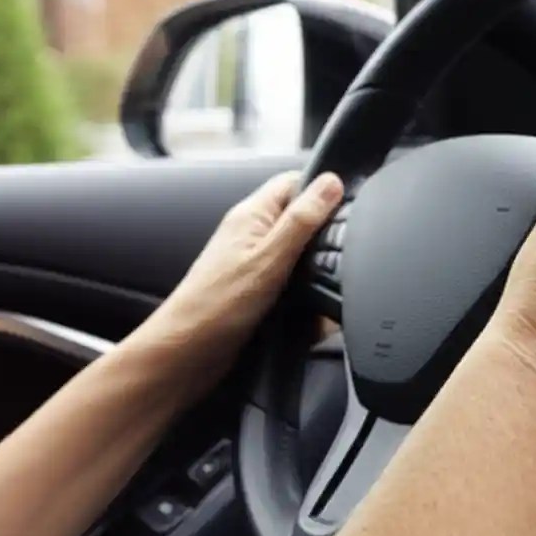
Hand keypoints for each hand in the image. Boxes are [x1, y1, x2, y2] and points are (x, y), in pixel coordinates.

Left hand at [129, 171, 343, 378]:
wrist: (186, 354)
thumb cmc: (216, 305)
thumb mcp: (270, 257)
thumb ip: (302, 219)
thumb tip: (330, 182)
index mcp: (252, 215)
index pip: (293, 182)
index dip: (322, 189)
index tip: (349, 206)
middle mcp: (253, 235)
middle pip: (301, 219)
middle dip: (325, 235)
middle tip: (344, 253)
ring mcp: (255, 264)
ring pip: (301, 255)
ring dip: (318, 270)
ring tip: (332, 285)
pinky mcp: (258, 292)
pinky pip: (294, 285)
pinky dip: (309, 297)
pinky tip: (318, 313)